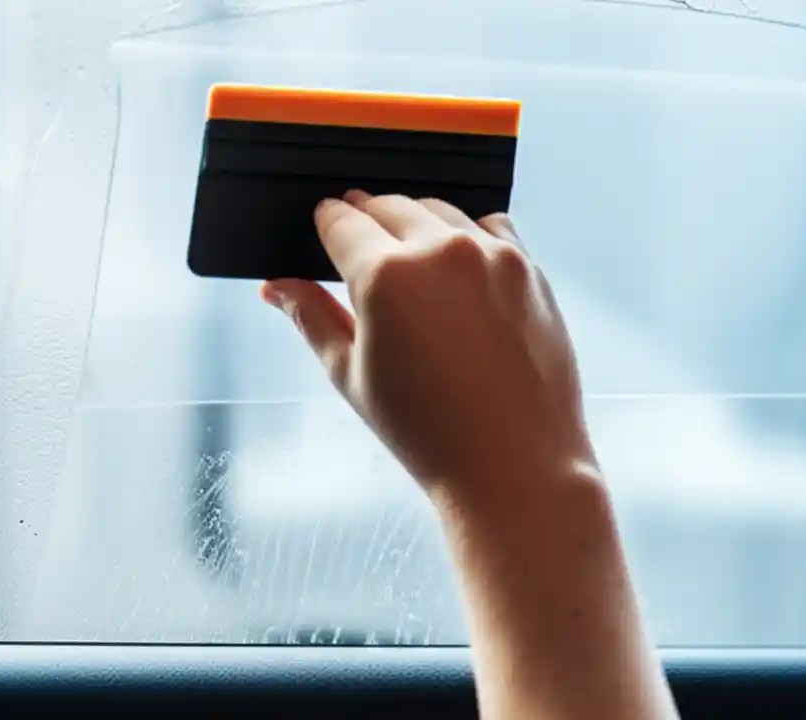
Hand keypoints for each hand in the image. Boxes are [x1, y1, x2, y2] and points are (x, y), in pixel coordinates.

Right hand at [261, 191, 596, 500]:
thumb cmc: (427, 432)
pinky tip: (460, 268)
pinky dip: (469, 236)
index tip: (324, 226)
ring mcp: (493, 255)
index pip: (340, 220)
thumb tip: (276, 286)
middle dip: (368, 219)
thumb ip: (312, 318)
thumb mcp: (351, 376)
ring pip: (441, 211)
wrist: (514, 463)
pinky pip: (493, 227)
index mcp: (385, 275)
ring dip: (417, 223)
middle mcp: (441, 250)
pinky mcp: (529, 269)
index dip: (326, 223)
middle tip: (360, 246)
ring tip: (408, 260)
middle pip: (389, 206)